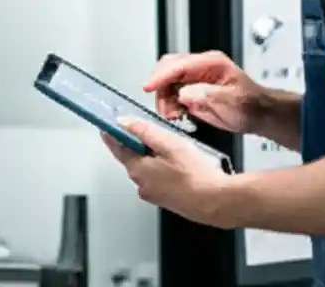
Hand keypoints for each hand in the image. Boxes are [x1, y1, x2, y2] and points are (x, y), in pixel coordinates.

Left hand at [101, 117, 236, 227]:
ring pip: (149, 169)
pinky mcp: (168, 199)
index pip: (118, 149)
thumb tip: (124, 122)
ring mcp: (155, 194)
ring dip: (155, 157)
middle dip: (139, 144)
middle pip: (134, 159)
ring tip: (176, 148)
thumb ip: (143, 131)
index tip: (107, 128)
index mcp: (138, 170)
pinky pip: (160, 178)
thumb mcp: (169, 143)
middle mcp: (142, 185)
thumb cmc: (196, 174)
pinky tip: (183, 164)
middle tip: (151, 132)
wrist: (217, 202)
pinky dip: (165, 168)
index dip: (113, 136)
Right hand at [143, 51, 266, 133]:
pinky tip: (177, 114)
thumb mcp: (231, 101)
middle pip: (168, 68)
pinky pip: (171, 93)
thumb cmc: (250, 105)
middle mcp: (200, 67)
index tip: (149, 87)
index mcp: (211, 63)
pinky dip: (169, 104)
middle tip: (165, 108)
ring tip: (173, 114)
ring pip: (167, 82)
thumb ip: (206, 95)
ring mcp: (195, 77)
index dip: (161, 76)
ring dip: (164, 99)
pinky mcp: (191, 89)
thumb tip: (183, 93)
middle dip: (161, 88)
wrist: (258, 115)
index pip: (179, 65)